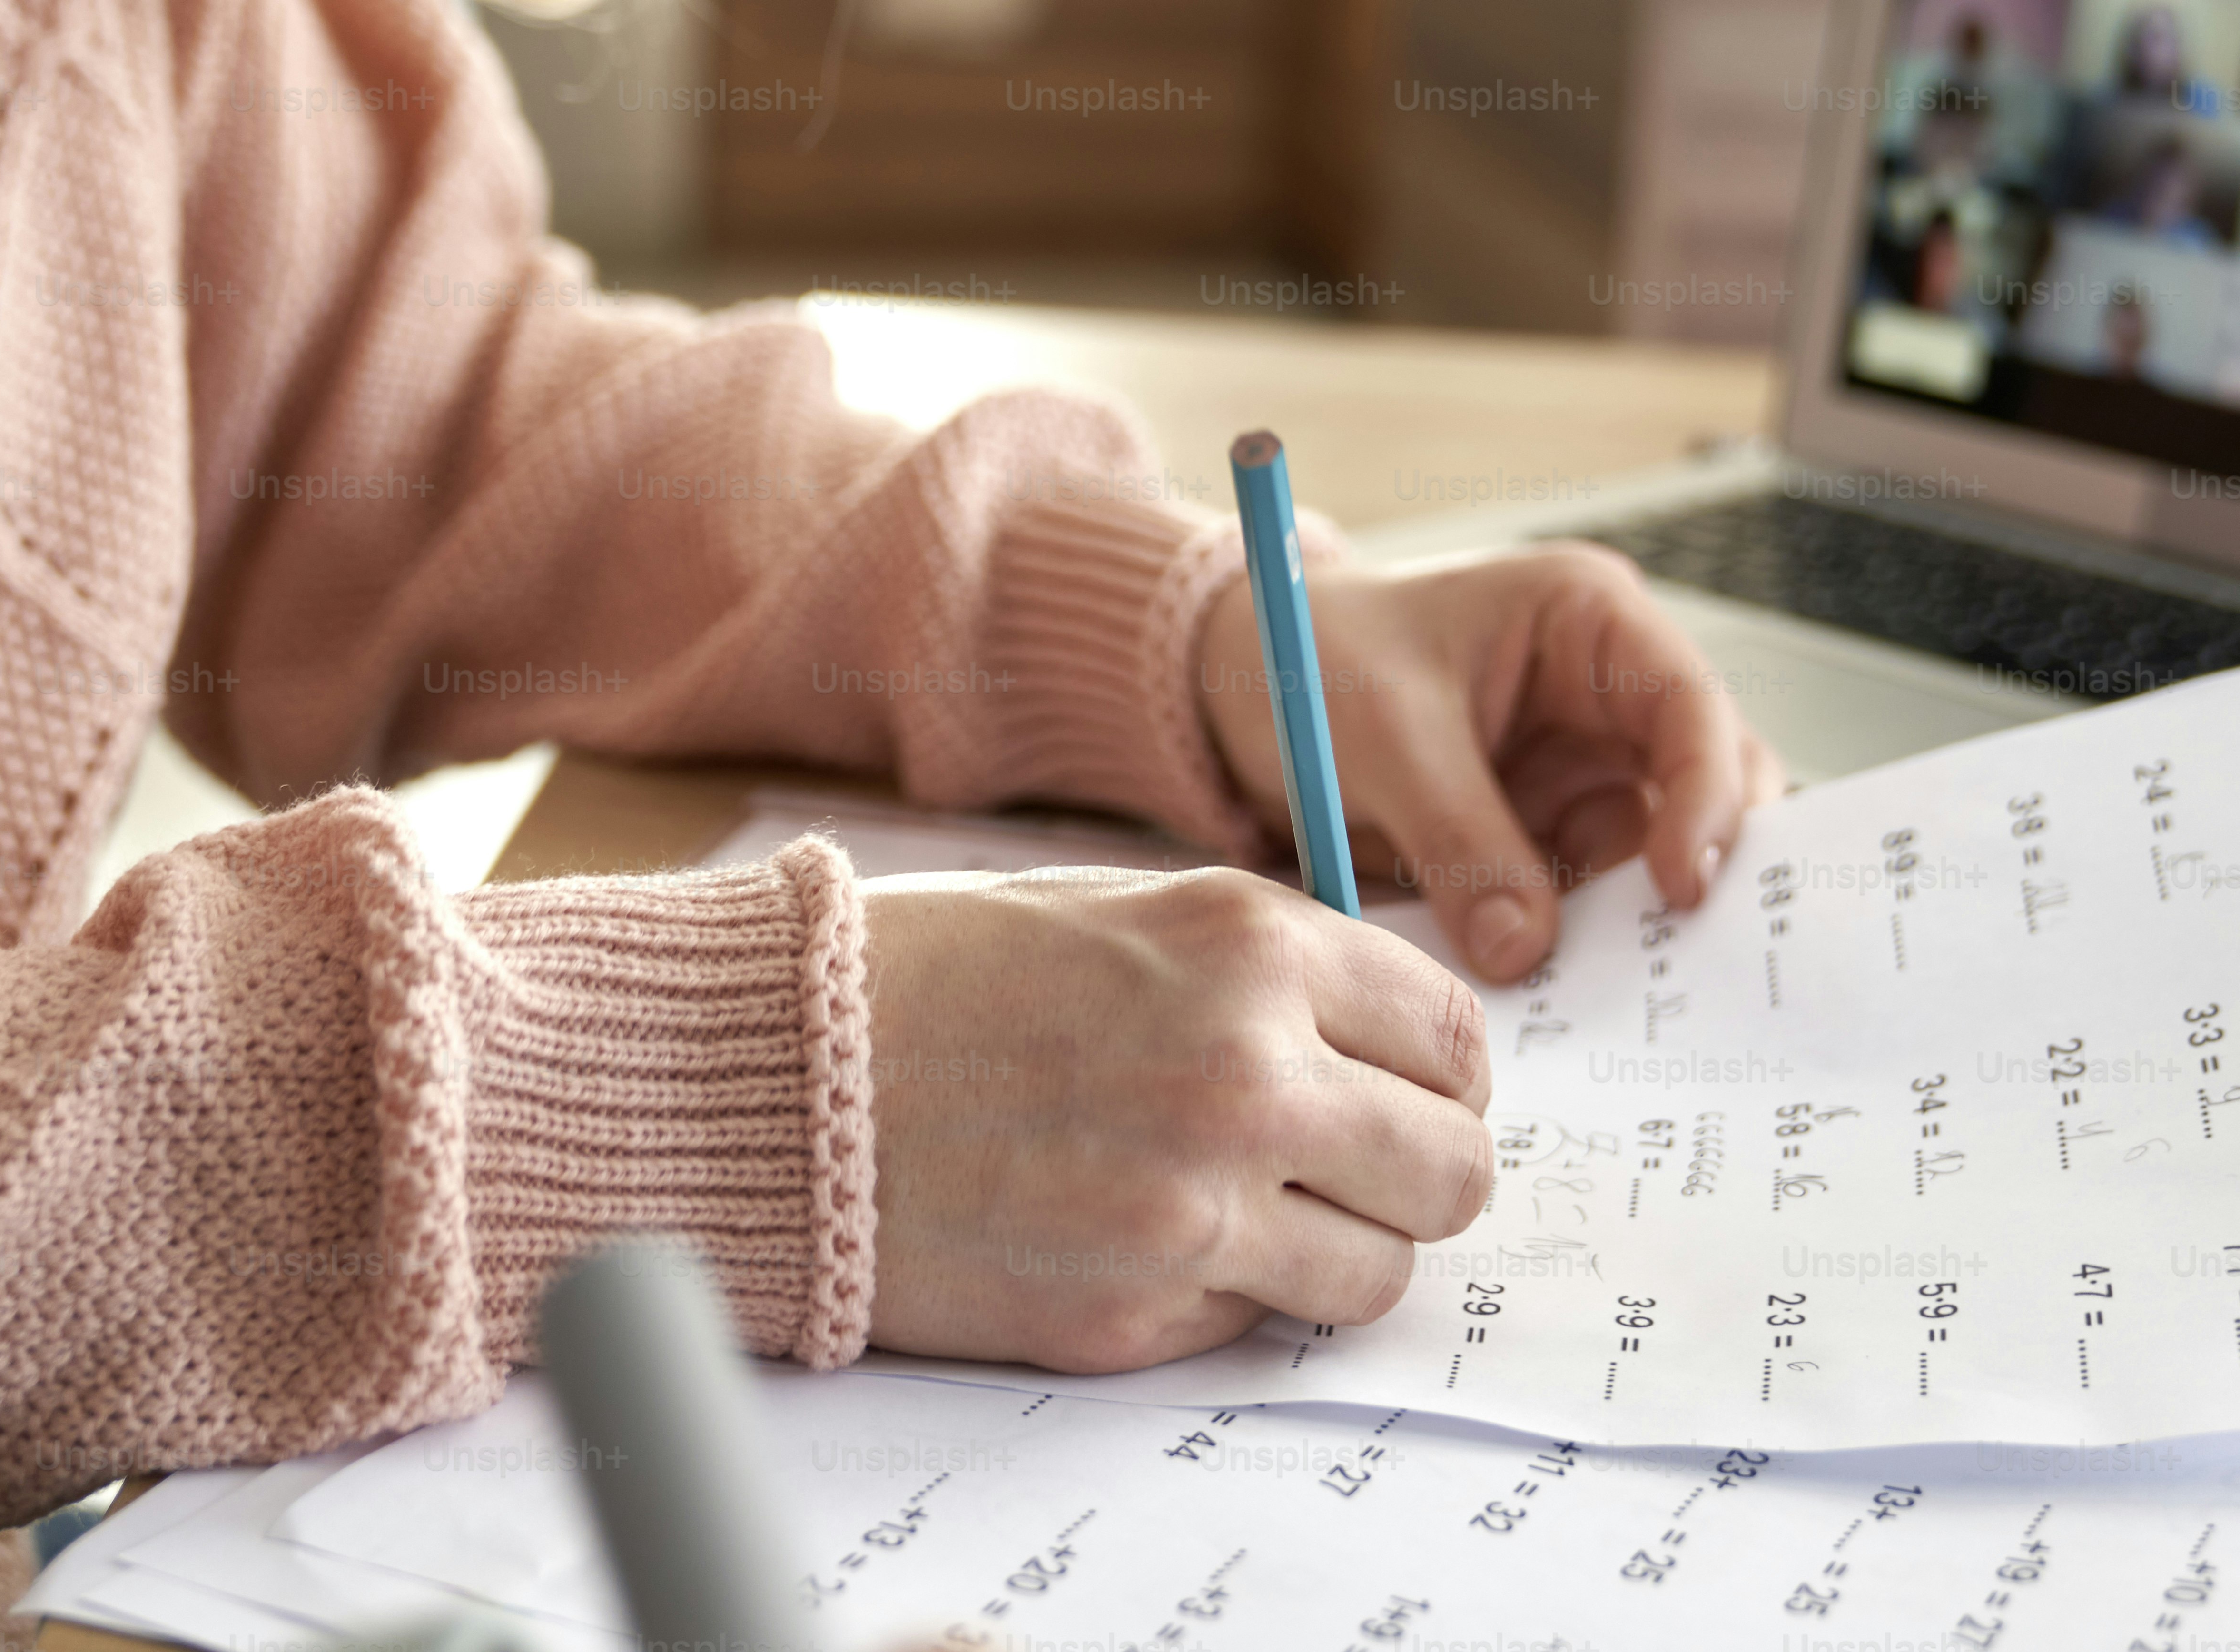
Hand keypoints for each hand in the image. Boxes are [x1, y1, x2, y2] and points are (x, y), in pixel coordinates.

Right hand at [859, 867, 1495, 1371]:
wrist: (783, 1075)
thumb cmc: (946, 978)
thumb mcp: (1135, 916)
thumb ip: (1273, 977)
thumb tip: (1393, 1051)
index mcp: (1254, 948)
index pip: (1457, 1039)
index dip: (1443, 1078)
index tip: (1406, 1094)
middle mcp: (1247, 1073)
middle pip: (1455, 1169)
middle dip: (1417, 1177)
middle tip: (1352, 1172)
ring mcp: (1193, 1205)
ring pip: (1380, 1274)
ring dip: (1336, 1254)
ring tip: (1248, 1215)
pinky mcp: (1133, 1311)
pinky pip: (1257, 1323)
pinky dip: (1226, 1295)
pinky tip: (1140, 1239)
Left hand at [1193, 545, 1787, 981]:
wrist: (1235, 689)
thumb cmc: (1310, 658)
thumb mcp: (1380, 735)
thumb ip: (1458, 836)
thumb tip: (1528, 951)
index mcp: (1586, 623)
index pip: (1689, 706)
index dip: (1707, 794)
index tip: (1682, 884)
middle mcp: (1603, 698)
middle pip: (1697, 790)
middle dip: (1688, 869)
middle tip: (1673, 955)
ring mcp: (1577, 771)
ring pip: (1647, 860)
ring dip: (1627, 922)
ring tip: (1601, 987)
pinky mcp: (1541, 838)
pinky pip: (1583, 900)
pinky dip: (1575, 943)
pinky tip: (1555, 987)